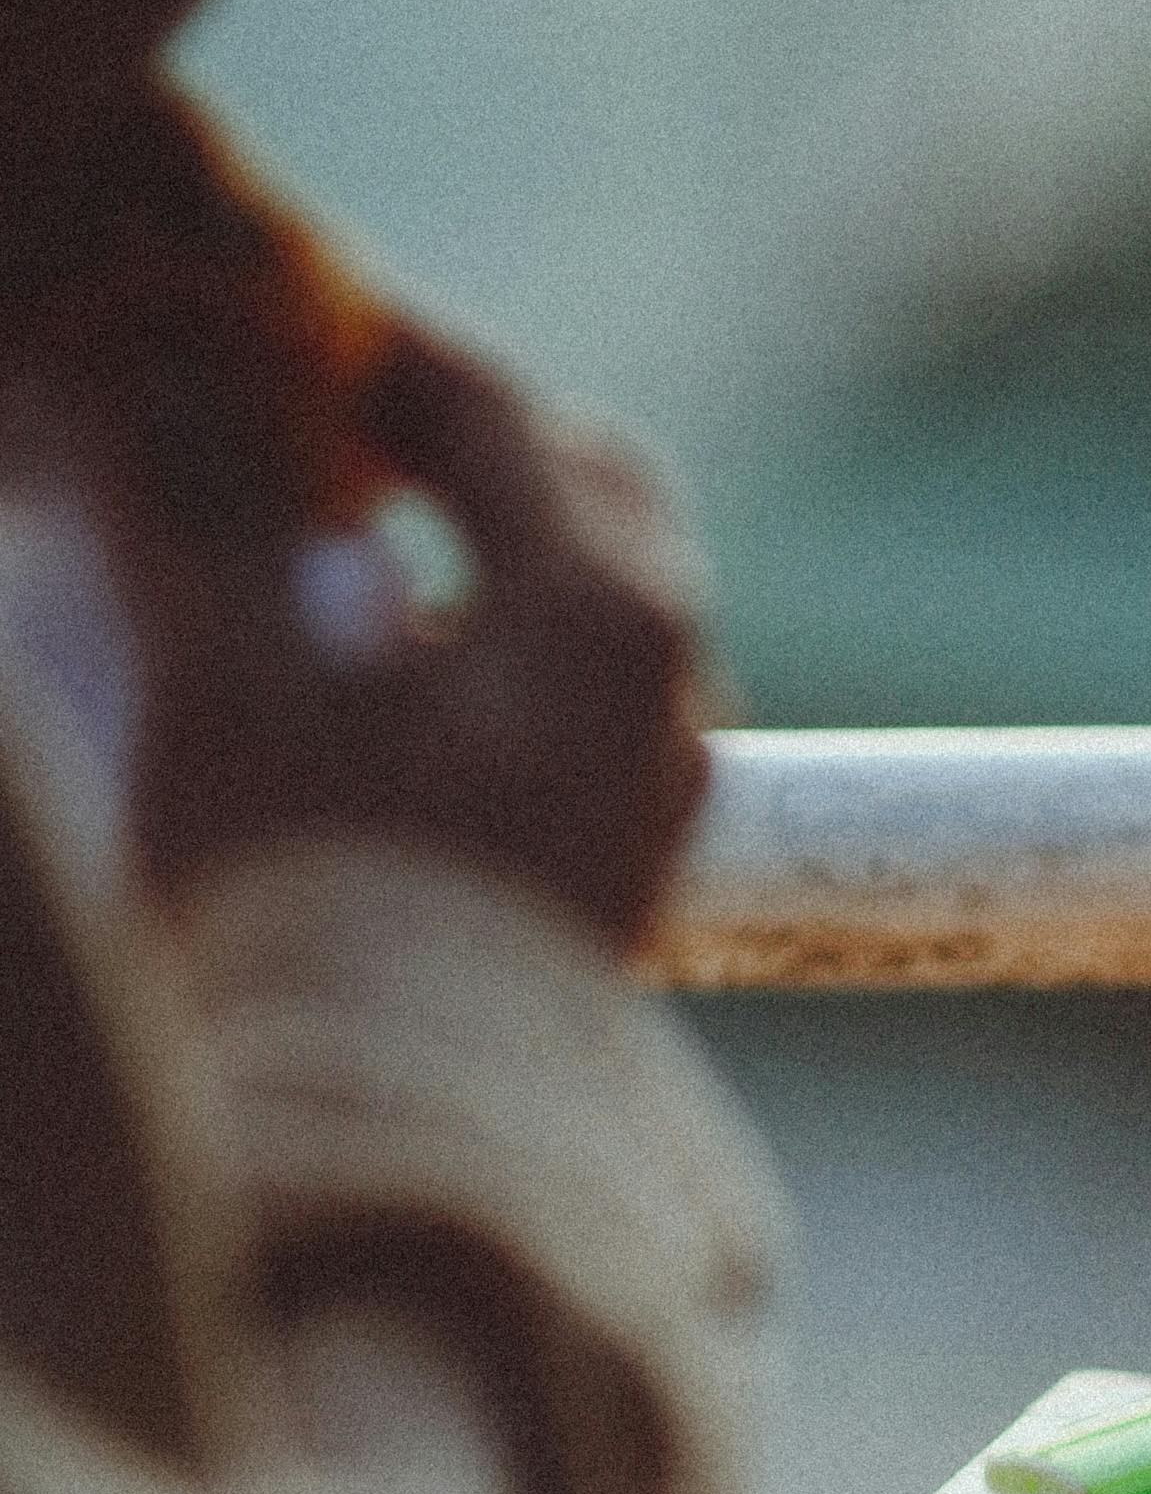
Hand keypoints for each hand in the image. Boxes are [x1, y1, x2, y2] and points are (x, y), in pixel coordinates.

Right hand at [115, 319, 717, 951]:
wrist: (393, 1167)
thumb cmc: (313, 906)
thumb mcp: (228, 685)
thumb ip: (189, 512)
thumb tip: (144, 380)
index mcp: (599, 615)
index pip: (495, 412)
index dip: (372, 351)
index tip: (276, 326)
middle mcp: (662, 695)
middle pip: (585, 499)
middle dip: (465, 443)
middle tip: (337, 426)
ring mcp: (653, 796)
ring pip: (591, 610)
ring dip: (486, 551)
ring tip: (346, 546)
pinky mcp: (618, 880)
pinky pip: (577, 711)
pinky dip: (491, 657)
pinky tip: (388, 686)